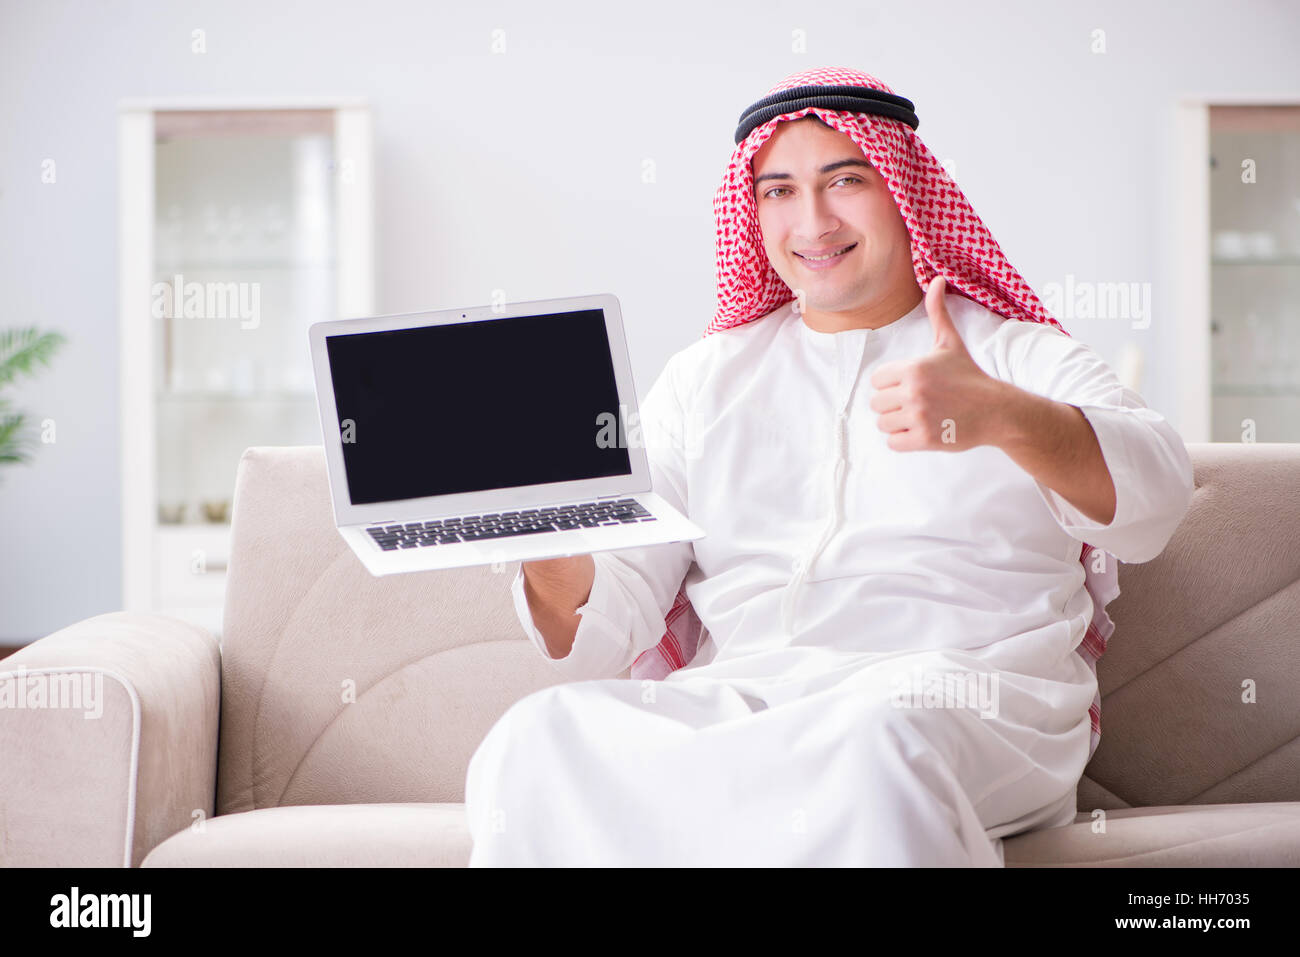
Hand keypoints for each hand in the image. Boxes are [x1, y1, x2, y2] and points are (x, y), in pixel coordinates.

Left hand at [867, 276, 1007, 451]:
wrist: (996, 410)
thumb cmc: (969, 376)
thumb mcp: (950, 343)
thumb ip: (937, 312)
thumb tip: (936, 279)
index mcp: (913, 368)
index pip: (877, 381)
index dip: (891, 384)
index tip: (911, 386)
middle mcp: (913, 392)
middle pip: (877, 403)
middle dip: (893, 405)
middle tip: (916, 403)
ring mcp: (918, 416)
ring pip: (883, 424)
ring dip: (897, 423)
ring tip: (920, 417)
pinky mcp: (924, 439)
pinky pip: (893, 443)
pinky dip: (903, 440)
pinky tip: (921, 431)